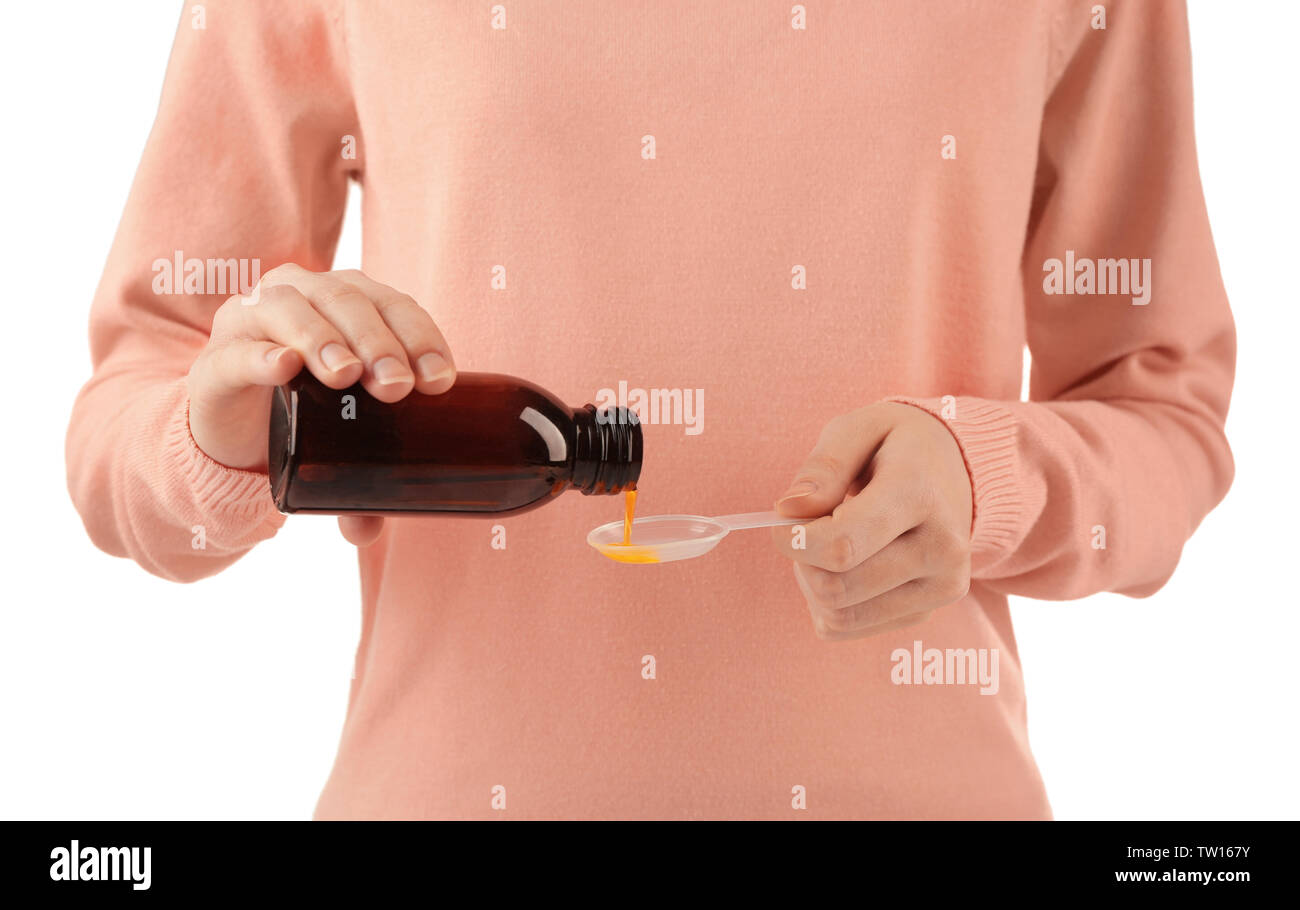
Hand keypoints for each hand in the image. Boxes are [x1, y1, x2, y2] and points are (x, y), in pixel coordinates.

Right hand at [185, 264, 455, 546]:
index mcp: (347, 301)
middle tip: (396, 387)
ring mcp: (251, 320)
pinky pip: (237, 352)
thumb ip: (359, 477)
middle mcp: (302, 295)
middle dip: (377, 343)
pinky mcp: (215, 359)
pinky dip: (262, 357)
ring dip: (324, 341)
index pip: (393, 305)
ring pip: (292, 311)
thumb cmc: (300, 415)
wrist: (227, 429)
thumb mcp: (340, 438)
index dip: (419, 336)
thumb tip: (367, 531)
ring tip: (346, 375)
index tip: (438, 381)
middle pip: (347, 302)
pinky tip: (284, 367)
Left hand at [771, 402, 972, 640]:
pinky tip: (844, 569)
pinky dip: (829, 605)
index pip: (842, 545)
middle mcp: (941, 546)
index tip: (782, 524)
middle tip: (808, 530)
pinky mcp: (927, 611)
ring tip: (827, 547)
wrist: (961, 471)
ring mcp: (941, 585)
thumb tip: (790, 510)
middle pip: (836, 587)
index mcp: (919, 493)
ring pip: (840, 615)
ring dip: (812, 586)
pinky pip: (849, 628)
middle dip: (802, 562)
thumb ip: (824, 466)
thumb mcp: (860, 428)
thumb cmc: (897, 446)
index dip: (795, 542)